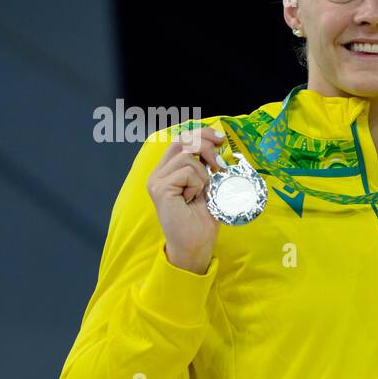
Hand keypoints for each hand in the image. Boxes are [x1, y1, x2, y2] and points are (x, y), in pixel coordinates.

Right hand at [147, 127, 227, 273]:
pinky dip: (198, 184)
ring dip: (204, 174)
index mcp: (168, 170)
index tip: (221, 138)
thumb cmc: (203, 219)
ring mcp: (156, 180)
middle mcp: (158, 173)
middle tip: (219, 165)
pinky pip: (187, 172)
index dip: (201, 133)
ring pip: (188, 158)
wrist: (196, 244)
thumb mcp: (208, 186)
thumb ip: (207, 166)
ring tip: (202, 192)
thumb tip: (219, 144)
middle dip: (206, 147)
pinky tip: (193, 199)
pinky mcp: (160, 188)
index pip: (181, 139)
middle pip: (182, 141)